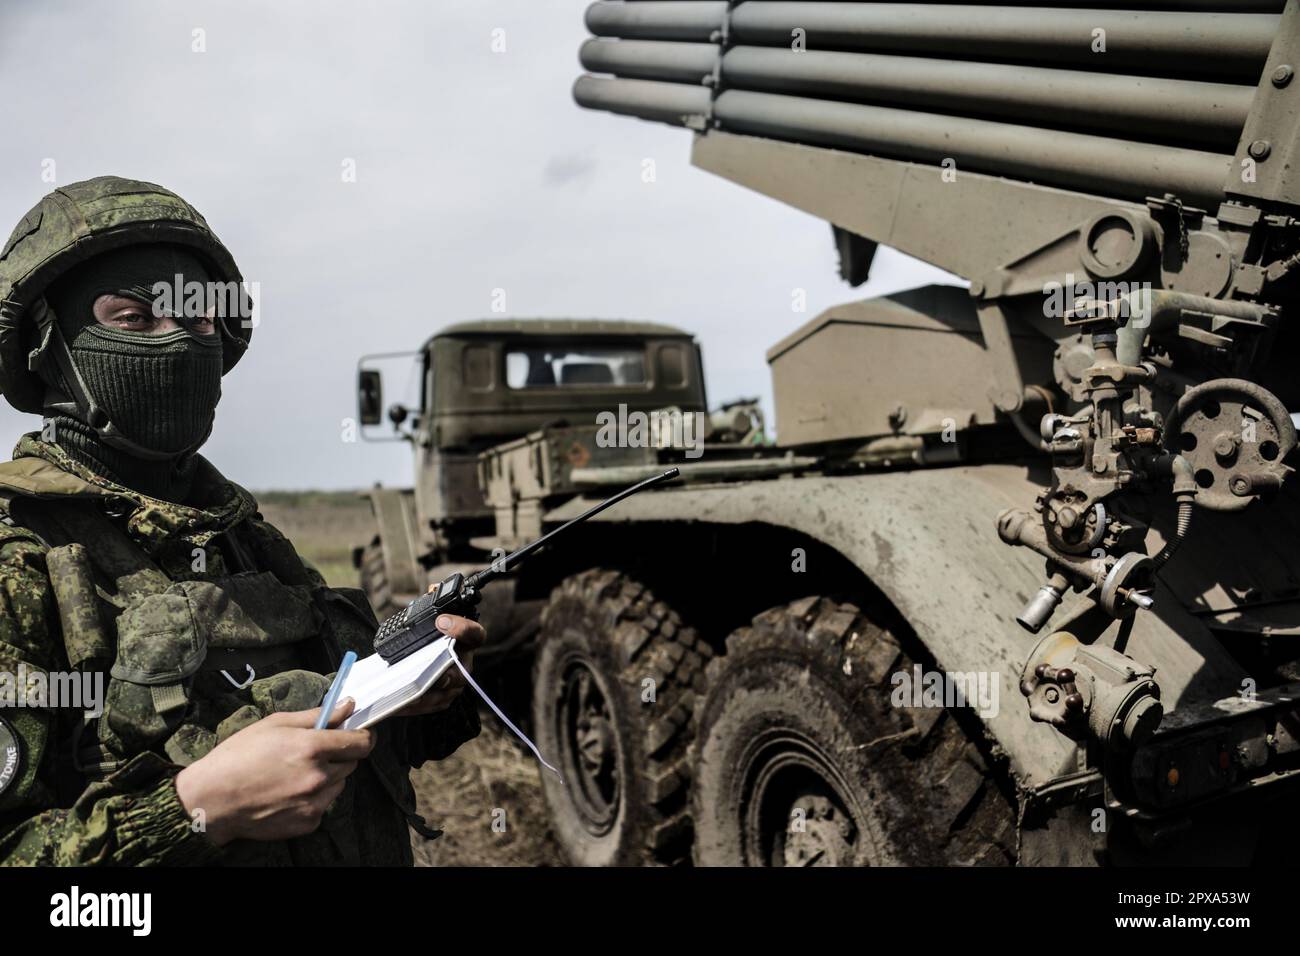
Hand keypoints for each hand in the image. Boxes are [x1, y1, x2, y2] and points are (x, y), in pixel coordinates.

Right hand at [175, 699, 374, 846]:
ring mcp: (314, 803)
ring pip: (339, 785)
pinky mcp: (308, 823)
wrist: (211, 800)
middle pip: (351, 763)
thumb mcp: (275, 724)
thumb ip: (317, 715)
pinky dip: (314, 799)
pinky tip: (289, 793)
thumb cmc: (238, 756)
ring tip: (296, 775)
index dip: (363, 735)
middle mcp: (318, 777)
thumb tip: (347, 706)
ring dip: (328, 777)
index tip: (360, 733)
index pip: (360, 742)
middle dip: (340, 755)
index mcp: (311, 748)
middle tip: (316, 753)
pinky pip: (323, 805)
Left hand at [394, 611, 485, 716]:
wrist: (433, 655)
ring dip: (419, 695)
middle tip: (419, 672)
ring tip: (399, 692)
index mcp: (467, 642)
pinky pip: (429, 706)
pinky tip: (395, 703)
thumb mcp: (433, 618)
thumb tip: (431, 590)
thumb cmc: (434, 636)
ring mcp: (455, 685)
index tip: (441, 621)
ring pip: (441, 695)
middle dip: (437, 675)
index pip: (475, 634)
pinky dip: (412, 706)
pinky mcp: (443, 700)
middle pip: (456, 675)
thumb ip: (433, 605)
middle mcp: (465, 665)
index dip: (462, 629)